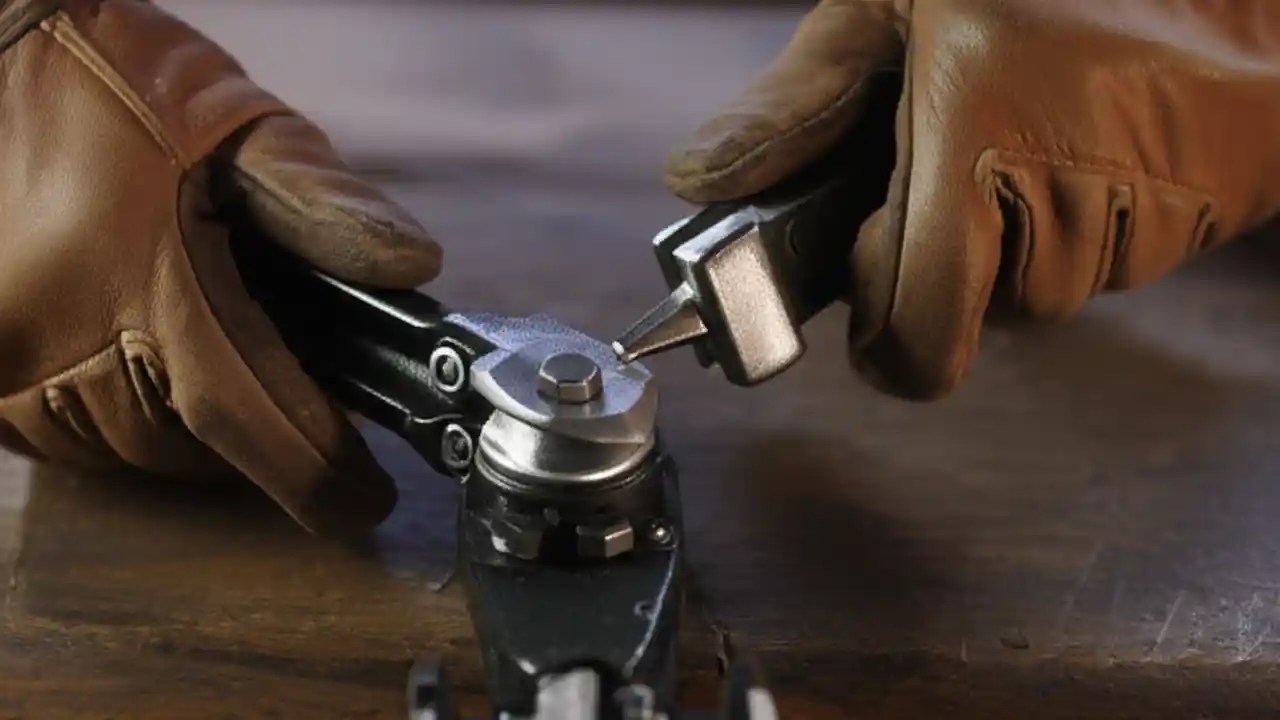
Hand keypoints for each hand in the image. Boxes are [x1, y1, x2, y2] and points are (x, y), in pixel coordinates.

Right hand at [0, 1, 439, 535]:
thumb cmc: (119, 85)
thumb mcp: (236, 124)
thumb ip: (320, 201)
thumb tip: (411, 267)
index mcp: (137, 281)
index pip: (248, 421)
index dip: (321, 477)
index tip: (365, 500)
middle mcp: (55, 341)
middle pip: (196, 449)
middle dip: (261, 436)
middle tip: (293, 389)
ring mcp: (5, 369)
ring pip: (134, 456)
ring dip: (192, 432)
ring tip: (215, 357)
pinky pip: (72, 443)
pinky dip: (128, 422)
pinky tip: (149, 361)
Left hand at [665, 0, 1279, 398]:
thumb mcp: (892, 0)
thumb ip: (796, 101)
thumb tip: (702, 179)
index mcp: (980, 143)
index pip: (919, 338)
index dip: (881, 341)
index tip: (868, 293)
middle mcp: (1067, 200)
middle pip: (969, 315)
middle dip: (942, 257)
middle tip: (957, 157)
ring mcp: (1145, 220)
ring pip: (1035, 292)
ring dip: (1011, 236)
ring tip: (1025, 128)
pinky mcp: (1199, 224)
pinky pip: (1102, 263)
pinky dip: (1073, 221)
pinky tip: (1080, 138)